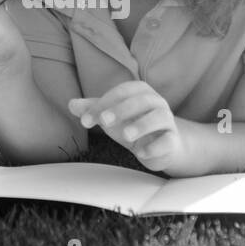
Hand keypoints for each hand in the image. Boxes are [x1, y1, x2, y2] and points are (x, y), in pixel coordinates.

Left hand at [68, 81, 184, 173]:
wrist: (160, 146)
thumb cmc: (133, 125)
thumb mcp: (111, 117)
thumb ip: (93, 109)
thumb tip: (71, 104)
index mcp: (141, 92)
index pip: (122, 92)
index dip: (104, 103)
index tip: (86, 120)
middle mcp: (157, 102)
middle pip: (142, 100)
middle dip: (122, 110)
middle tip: (104, 122)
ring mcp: (167, 121)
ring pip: (159, 117)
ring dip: (142, 125)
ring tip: (125, 136)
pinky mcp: (173, 140)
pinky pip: (168, 140)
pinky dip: (155, 146)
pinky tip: (141, 153)